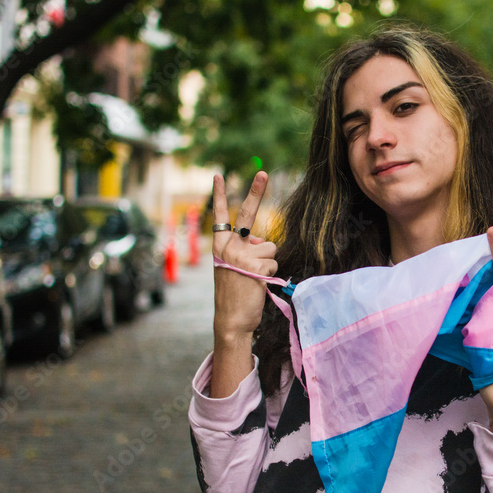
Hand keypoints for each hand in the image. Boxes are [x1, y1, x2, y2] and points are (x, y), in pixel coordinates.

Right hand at [211, 171, 277, 340]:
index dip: (221, 195)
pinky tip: (258, 285)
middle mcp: (229, 247)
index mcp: (220, 246)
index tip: (218, 175)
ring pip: (270, 248)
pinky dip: (271, 275)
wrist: (231, 320)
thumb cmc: (234, 295)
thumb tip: (263, 242)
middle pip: (248, 214)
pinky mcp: (256, 266)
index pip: (220, 217)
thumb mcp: (232, 268)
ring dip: (268, 264)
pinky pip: (274, 263)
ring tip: (254, 279)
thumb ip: (244, 251)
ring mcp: (242, 255)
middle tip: (263, 172)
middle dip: (256, 191)